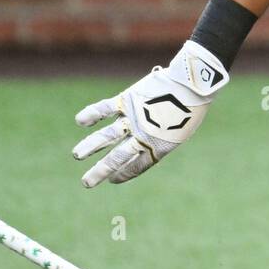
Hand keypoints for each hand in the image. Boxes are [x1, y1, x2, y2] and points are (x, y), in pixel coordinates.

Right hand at [72, 41, 228, 187]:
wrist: (192, 85)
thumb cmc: (192, 106)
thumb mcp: (182, 128)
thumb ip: (162, 135)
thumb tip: (147, 138)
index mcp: (158, 147)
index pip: (136, 166)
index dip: (124, 174)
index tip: (112, 180)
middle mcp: (143, 136)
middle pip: (118, 157)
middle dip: (101, 170)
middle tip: (87, 182)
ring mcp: (134, 118)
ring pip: (107, 136)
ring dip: (90, 146)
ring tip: (76, 155)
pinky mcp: (128, 100)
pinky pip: (105, 109)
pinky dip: (92, 114)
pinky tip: (80, 121)